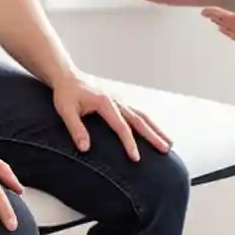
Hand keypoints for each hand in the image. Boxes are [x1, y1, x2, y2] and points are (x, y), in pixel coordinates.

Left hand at [52, 74, 172, 161]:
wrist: (68, 77)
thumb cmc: (66, 93)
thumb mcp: (65, 110)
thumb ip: (76, 128)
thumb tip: (85, 148)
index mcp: (105, 103)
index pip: (121, 126)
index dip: (129, 142)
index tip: (136, 158)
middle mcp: (116, 101)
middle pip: (139, 120)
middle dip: (153, 135)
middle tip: (166, 149)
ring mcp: (120, 101)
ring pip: (142, 115)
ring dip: (156, 129)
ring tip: (169, 143)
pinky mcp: (120, 102)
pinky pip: (138, 113)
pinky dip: (149, 123)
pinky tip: (155, 132)